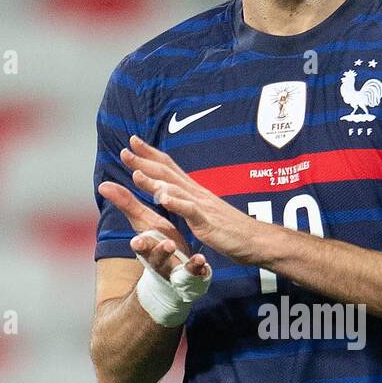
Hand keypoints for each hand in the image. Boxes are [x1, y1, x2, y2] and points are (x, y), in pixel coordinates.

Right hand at [97, 178, 210, 280]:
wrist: (173, 271)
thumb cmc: (156, 241)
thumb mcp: (143, 225)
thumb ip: (127, 205)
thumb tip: (103, 185)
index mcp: (148, 248)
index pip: (142, 246)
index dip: (140, 245)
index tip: (137, 243)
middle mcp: (159, 260)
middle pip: (157, 258)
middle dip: (159, 252)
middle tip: (168, 245)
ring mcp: (175, 268)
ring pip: (175, 265)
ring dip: (179, 259)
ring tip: (180, 249)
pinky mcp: (190, 273)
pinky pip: (193, 272)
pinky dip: (197, 266)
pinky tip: (201, 258)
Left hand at [119, 135, 263, 264]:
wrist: (257, 241)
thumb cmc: (234, 230)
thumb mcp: (207, 212)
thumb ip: (191, 202)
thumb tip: (178, 192)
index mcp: (196, 192)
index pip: (170, 167)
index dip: (151, 154)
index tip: (133, 142)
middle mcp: (197, 194)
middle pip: (168, 173)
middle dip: (144, 161)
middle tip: (124, 150)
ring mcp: (203, 207)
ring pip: (175, 189)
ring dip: (154, 181)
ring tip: (135, 173)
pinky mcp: (208, 223)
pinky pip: (190, 211)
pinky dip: (176, 203)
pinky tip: (162, 199)